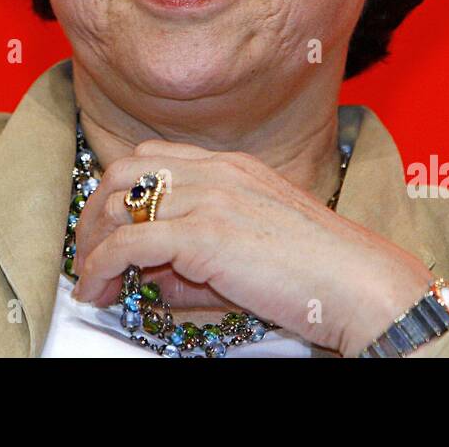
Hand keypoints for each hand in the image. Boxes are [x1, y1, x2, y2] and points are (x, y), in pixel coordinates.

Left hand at [69, 137, 433, 355]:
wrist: (359, 282)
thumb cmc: (322, 270)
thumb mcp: (255, 245)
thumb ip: (200, 252)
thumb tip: (149, 276)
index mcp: (233, 166)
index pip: (154, 157)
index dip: (121, 190)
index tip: (109, 226)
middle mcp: (217, 171)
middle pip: (124, 170)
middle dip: (95, 212)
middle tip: (89, 251)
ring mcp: (209, 198)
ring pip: (119, 204)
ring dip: (94, 245)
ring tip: (92, 281)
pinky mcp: (203, 234)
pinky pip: (128, 243)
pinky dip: (100, 268)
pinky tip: (97, 291)